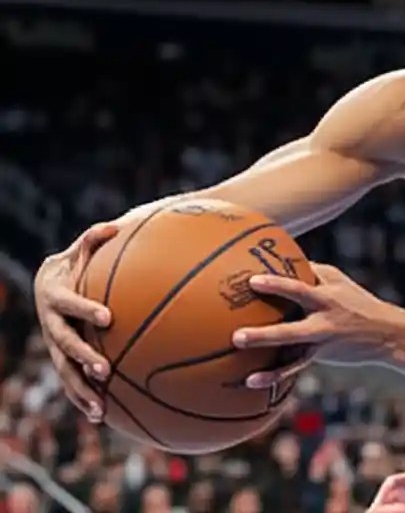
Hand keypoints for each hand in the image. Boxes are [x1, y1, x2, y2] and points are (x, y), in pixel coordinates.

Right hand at [34, 222, 118, 421]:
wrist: (47, 285)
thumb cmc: (74, 265)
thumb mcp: (80, 252)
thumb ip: (94, 239)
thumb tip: (116, 226)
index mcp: (56, 297)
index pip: (70, 304)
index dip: (86, 310)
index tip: (108, 318)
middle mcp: (51, 325)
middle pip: (64, 345)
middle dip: (82, 358)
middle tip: (104, 369)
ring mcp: (54, 345)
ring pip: (64, 372)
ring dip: (80, 391)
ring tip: (100, 409)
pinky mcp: (61, 360)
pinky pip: (71, 382)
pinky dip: (82, 400)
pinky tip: (101, 418)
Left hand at [232, 263, 393, 388]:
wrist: (386, 333)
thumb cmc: (355, 300)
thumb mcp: (338, 280)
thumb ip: (310, 271)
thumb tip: (279, 256)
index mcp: (326, 298)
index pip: (299, 289)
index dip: (277, 284)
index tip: (252, 282)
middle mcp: (323, 321)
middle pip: (292, 329)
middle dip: (265, 335)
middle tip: (237, 336)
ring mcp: (321, 342)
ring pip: (293, 356)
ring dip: (270, 367)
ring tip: (247, 373)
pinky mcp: (320, 357)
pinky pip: (294, 368)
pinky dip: (275, 376)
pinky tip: (252, 381)